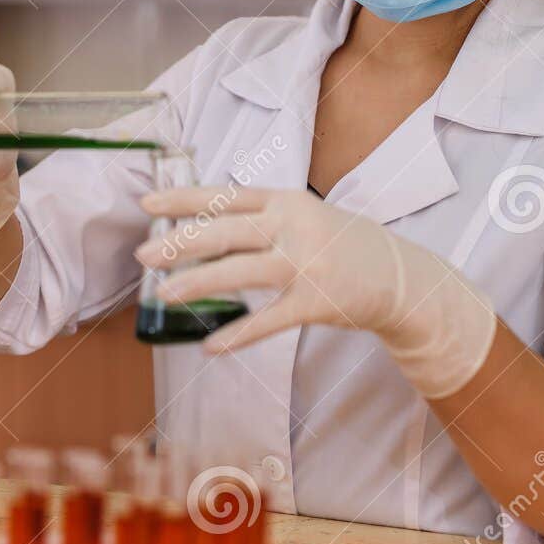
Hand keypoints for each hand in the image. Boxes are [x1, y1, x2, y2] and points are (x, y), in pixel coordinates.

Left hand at [136, 187, 496, 398]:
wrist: (400, 275)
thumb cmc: (340, 244)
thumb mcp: (304, 217)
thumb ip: (261, 219)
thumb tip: (203, 228)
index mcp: (285, 202)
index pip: (225, 197)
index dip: (184, 199)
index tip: (147, 204)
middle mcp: (293, 227)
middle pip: (225, 232)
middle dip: (180, 243)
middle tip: (143, 255)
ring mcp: (305, 264)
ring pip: (241, 272)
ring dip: (199, 283)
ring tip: (164, 295)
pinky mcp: (316, 301)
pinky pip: (270, 321)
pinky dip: (239, 334)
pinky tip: (211, 346)